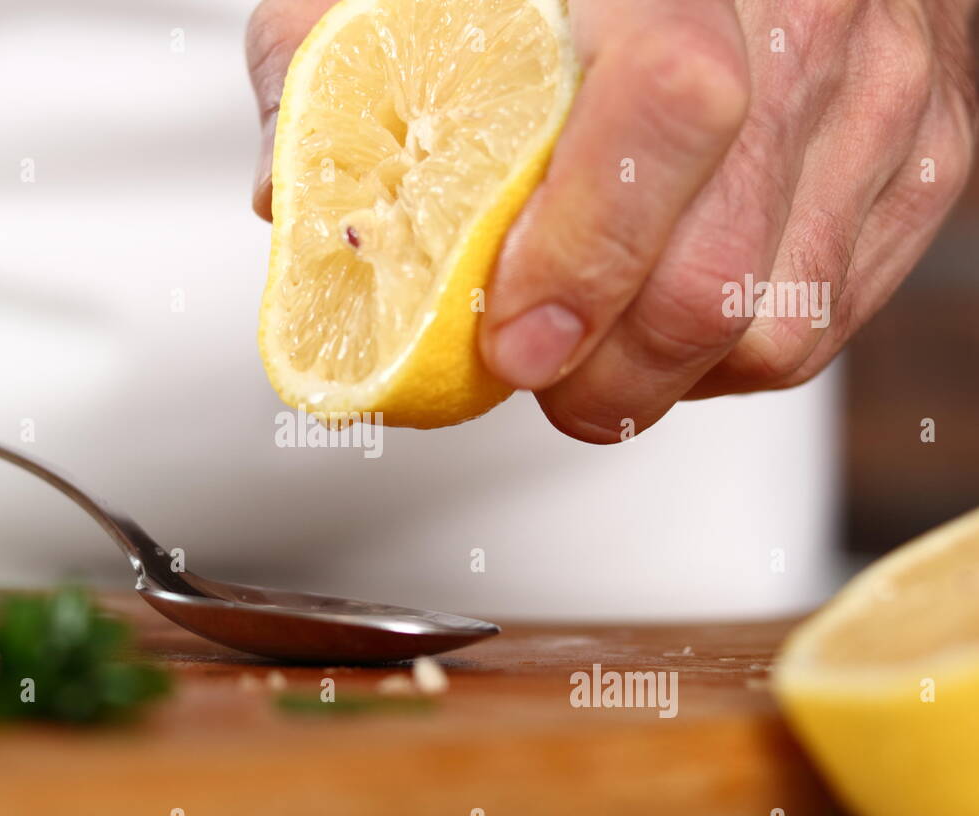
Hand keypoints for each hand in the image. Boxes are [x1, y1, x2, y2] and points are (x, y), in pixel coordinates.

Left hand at [247, 0, 977, 440]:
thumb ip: (344, 72)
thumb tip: (294, 204)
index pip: (665, 115)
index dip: (587, 256)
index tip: (512, 344)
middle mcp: (807, 23)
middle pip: (720, 274)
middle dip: (609, 374)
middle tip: (541, 385)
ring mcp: (884, 95)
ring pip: (782, 324)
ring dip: (669, 378)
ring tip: (602, 360)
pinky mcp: (923, 157)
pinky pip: (835, 314)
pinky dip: (740, 353)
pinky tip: (680, 325)